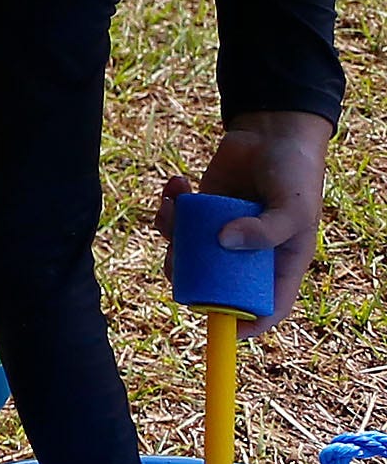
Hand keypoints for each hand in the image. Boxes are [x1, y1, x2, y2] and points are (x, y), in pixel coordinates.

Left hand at [168, 115, 332, 325]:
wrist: (274, 131)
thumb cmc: (295, 172)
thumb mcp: (295, 205)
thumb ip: (266, 229)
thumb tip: (223, 243)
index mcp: (280, 263)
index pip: (267, 306)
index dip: (247, 325)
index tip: (224, 332)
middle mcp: (249, 253)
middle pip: (214, 285)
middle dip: (187, 278)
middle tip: (173, 259)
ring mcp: (223, 232)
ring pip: (187, 254)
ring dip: (170, 235)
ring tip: (173, 205)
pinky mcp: (203, 211)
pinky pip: (178, 221)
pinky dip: (169, 205)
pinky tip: (176, 183)